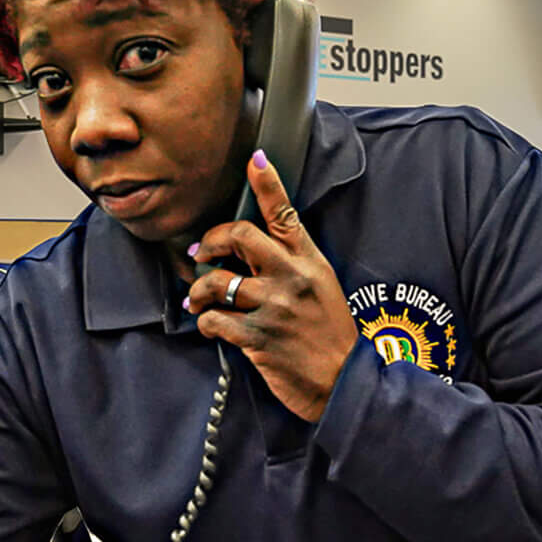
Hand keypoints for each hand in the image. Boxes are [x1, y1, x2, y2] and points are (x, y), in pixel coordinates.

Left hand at [185, 151, 355, 423]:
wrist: (343, 382)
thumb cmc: (330, 335)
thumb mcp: (322, 287)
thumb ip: (291, 265)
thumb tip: (249, 250)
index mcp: (309, 261)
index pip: (285, 213)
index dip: (267, 182)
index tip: (255, 159)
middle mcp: (291, 278)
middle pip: (239, 235)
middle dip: (210, 241)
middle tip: (201, 253)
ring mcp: (274, 307)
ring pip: (217, 281)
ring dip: (198, 290)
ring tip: (198, 299)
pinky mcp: (258, 338)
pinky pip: (214, 320)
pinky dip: (205, 322)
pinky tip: (210, 325)